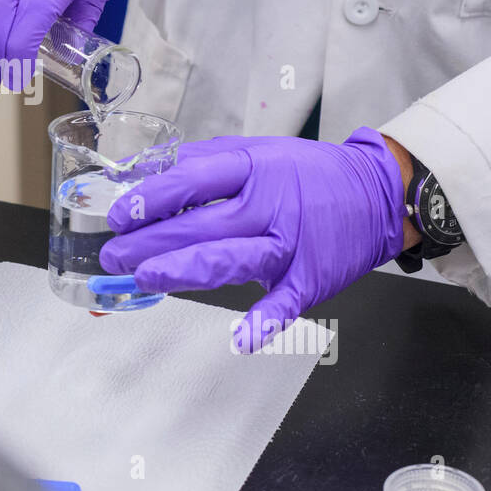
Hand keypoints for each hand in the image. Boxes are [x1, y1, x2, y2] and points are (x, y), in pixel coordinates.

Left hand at [99, 129, 406, 351]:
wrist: (377, 195)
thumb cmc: (307, 174)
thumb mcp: (257, 152)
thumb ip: (205, 162)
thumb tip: (147, 172)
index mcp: (254, 168)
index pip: (194, 179)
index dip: (152, 197)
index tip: (120, 213)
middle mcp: (270, 206)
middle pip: (201, 225)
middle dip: (149, 242)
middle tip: (113, 255)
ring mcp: (289, 245)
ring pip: (230, 260)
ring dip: (183, 271)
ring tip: (143, 279)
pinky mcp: (308, 279)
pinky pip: (283, 304)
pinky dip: (264, 323)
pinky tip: (240, 338)